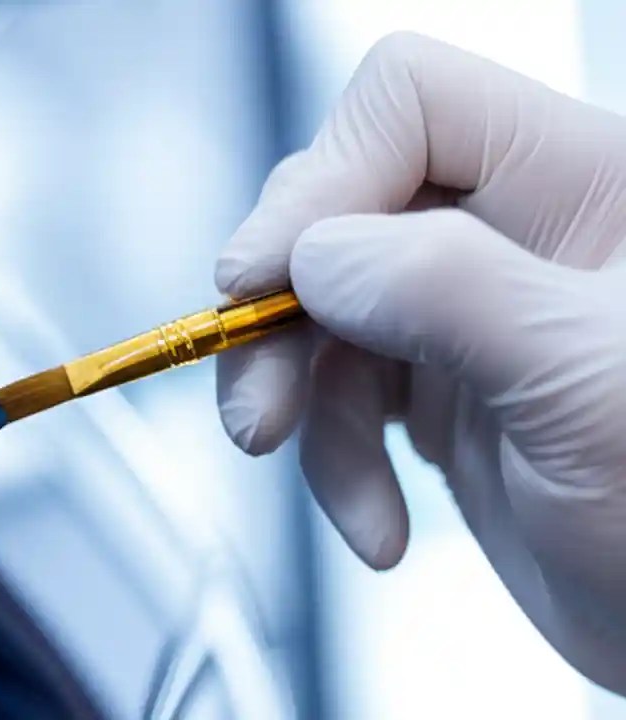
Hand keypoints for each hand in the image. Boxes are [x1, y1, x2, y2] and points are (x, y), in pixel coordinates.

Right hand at [214, 32, 625, 691]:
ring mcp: (472, 315)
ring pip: (318, 309)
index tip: (263, 275)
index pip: (411, 106)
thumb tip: (315, 254)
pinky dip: (334, 461)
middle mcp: (517, 235)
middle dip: (281, 310)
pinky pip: (337, 393)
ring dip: (293, 399)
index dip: (325, 177)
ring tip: (297, 462)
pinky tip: (374, 522)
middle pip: (340, 209)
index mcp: (581, 184)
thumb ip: (448, 290)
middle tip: (258, 400)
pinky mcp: (443, 390)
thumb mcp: (586, 389)